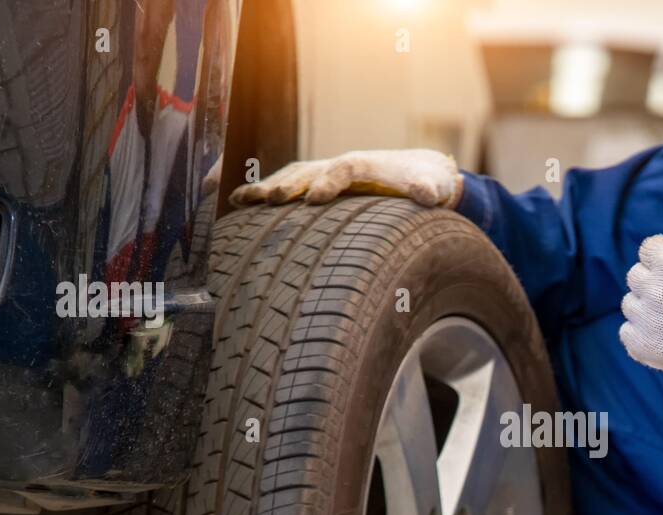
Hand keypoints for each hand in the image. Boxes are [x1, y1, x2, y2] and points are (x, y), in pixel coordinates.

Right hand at [229, 149, 463, 207]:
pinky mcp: (311, 187)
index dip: (329, 183)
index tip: (315, 200)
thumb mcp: (433, 187)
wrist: (416, 171)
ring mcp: (320, 176)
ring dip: (263, 188)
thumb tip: (428, 194)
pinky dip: (255, 192)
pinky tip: (229, 201)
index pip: (343, 170)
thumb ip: (429, 189)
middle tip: (269, 201)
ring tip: (236, 200)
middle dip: (287, 185)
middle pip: (306, 172)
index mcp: (362, 165)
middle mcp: (335, 166)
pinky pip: (280, 187)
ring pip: (286, 178)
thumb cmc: (425, 182)